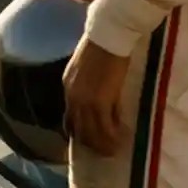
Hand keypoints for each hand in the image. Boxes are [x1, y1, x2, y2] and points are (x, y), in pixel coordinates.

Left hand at [63, 38, 130, 155]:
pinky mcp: (100, 101)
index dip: (78, 131)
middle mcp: (72, 96)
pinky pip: (104, 126)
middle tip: (102, 152)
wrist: (107, 36)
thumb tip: (102, 98)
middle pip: (77, 128)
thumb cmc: (102, 47)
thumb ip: (90, 85)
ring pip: (90, 131)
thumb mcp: (88, 69)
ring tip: (113, 151)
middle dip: (89, 143)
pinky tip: (120, 141)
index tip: (88, 140)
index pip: (69, 116)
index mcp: (68, 87)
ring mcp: (84, 100)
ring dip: (102, 144)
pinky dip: (111, 136)